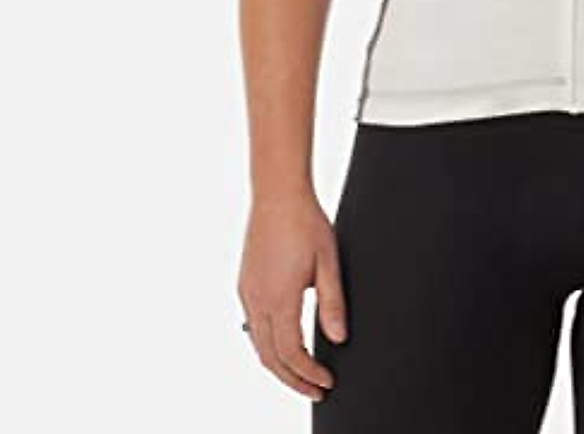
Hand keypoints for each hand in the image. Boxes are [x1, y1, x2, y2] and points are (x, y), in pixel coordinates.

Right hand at [237, 189, 347, 401]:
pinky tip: (283, 344)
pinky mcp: (245, 284)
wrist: (277, 194)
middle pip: (270, 358)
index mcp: (279, 298)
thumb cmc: (305, 222)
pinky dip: (267, 345)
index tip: (326, 383)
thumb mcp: (328, 262)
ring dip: (279, 365)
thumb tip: (339, 338)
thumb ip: (333, 302)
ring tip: (301, 375)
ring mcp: (247, 292)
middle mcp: (257, 300)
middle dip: (293, 380)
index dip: (308, 374)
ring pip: (258, 345)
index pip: (291, 353)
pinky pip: (253, 326)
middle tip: (315, 390)